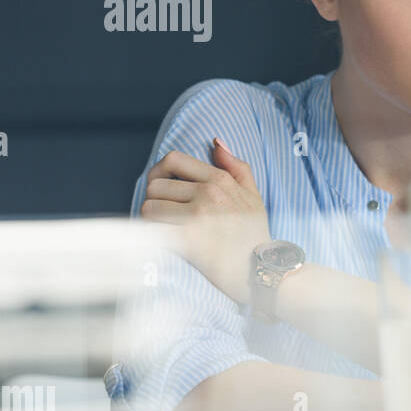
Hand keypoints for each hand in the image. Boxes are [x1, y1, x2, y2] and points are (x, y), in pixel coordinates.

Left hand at [140, 138, 271, 304]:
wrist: (261, 268)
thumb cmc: (254, 233)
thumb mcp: (254, 194)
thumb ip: (236, 166)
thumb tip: (216, 142)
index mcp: (220, 180)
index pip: (173, 159)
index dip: (160, 170)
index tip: (163, 185)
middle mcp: (207, 194)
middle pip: (155, 185)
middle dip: (155, 199)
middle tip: (164, 213)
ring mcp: (196, 216)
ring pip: (149, 207)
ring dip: (152, 219)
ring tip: (164, 228)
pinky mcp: (187, 239)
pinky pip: (153, 229)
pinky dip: (152, 235)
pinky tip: (163, 241)